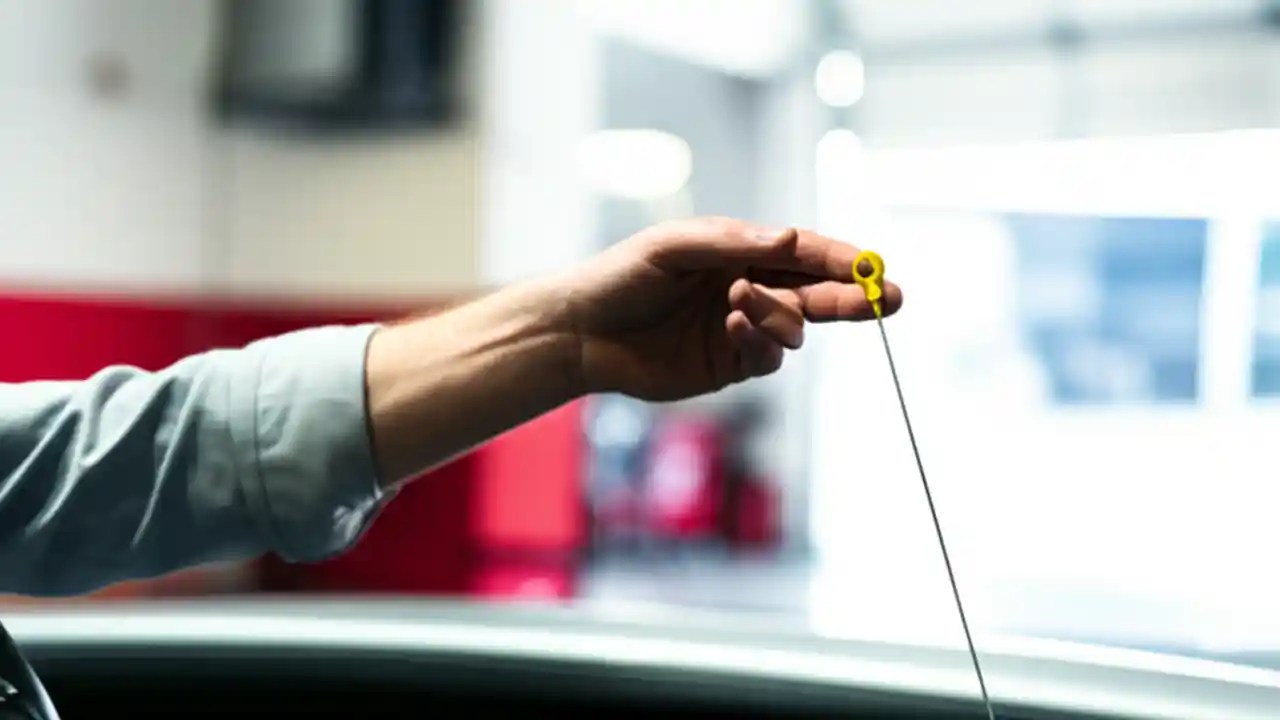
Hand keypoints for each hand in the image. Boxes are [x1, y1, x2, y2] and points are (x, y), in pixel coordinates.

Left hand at [564, 217, 902, 400]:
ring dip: (779, 314)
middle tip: (889, 299)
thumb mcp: (674, 246)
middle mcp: (750, 289)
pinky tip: (733, 326)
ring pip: (794, 328)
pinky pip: (768, 358)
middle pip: (817, 293)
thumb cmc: (622, 275)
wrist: (581, 331)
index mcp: (741, 252)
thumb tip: (791, 238)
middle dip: (854, 296)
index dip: (842, 259)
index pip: (804, 253)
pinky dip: (760, 340)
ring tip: (737, 301)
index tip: (875, 266)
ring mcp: (742, 330)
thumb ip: (733, 242)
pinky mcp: (729, 366)